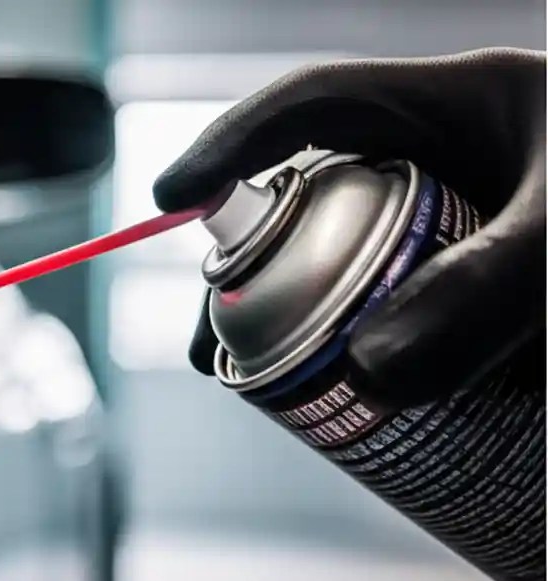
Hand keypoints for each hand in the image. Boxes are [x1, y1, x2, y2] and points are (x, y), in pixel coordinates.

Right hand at [155, 48, 544, 409]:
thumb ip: (487, 290)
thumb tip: (366, 376)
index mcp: (456, 104)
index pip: (315, 103)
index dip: (230, 142)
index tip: (167, 196)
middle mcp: (445, 159)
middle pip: (311, 201)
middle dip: (254, 268)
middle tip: (216, 341)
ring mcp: (461, 222)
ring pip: (348, 264)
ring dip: (302, 321)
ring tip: (274, 385)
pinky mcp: (476, 283)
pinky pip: (401, 312)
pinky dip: (369, 357)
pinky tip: (362, 403)